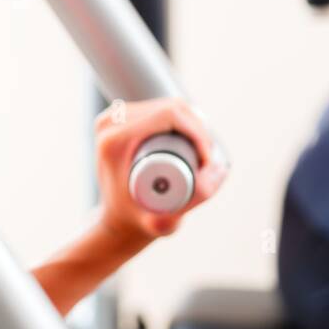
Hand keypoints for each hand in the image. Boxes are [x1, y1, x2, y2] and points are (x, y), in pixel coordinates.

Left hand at [94, 97, 225, 244]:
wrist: (118, 220)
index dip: (198, 133)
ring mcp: (115, 117)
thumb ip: (183, 211)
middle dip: (199, 130)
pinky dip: (183, 118)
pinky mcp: (122, 117)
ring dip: (194, 124)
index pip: (169, 116)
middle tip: (207, 160)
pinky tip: (193, 135)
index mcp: (114, 138)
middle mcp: (110, 123)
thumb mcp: (160, 223)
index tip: (207, 161)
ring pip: (169, 105)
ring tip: (202, 153)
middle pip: (171, 107)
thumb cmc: (138, 221)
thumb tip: (218, 170)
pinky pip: (161, 107)